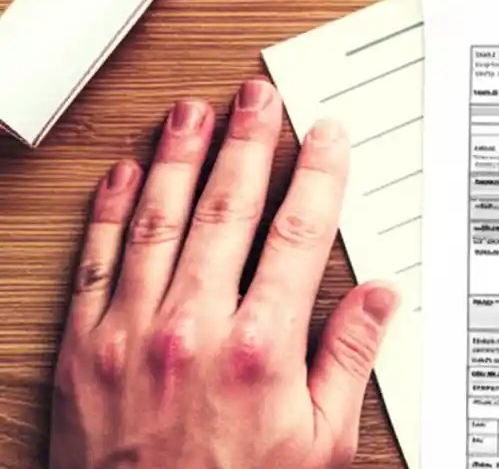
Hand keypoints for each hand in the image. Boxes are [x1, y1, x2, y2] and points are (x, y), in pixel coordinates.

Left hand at [51, 78, 397, 468]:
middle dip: (246, 143)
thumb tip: (381, 300)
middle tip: (255, 98)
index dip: (317, 175)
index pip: (299, 234)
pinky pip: (97, 261)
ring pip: (159, 220)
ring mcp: (132, 333)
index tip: (324, 138)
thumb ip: (349, 360)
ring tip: (192, 113)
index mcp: (261, 347)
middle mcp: (194, 328)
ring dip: (178, 157)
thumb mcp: (320, 444)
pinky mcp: (83, 350)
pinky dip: (110, 211)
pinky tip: (125, 175)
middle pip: (228, 209)